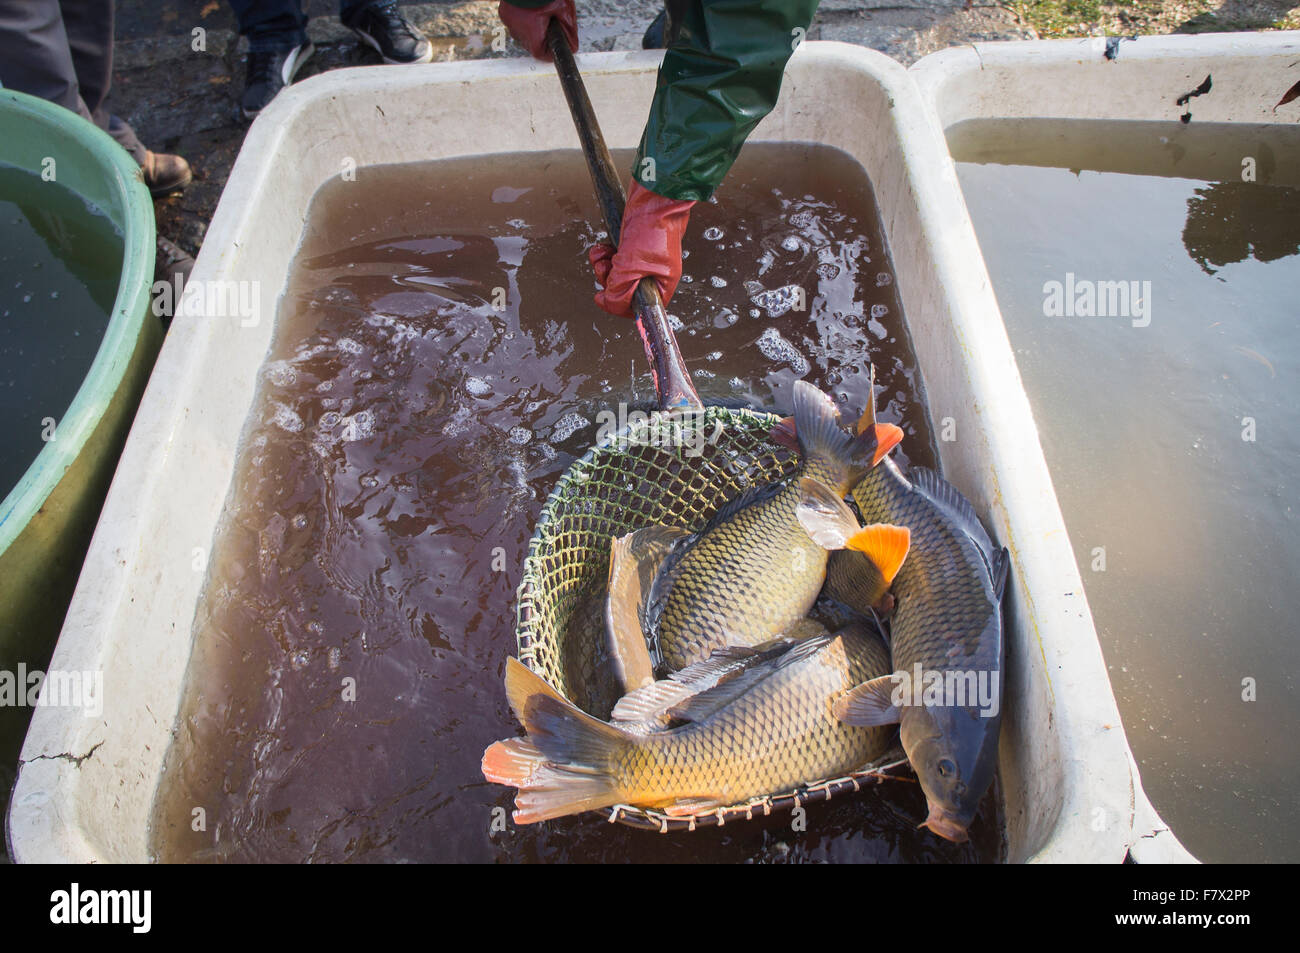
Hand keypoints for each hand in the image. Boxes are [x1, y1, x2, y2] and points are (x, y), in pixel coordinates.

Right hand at [498, 1, 577, 61]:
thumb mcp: (564, 11)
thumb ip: (569, 32)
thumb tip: (573, 47)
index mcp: (531, 33)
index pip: (541, 54)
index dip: (550, 52)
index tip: (557, 47)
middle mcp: (517, 31)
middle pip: (532, 44)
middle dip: (542, 39)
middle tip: (552, 26)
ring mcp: (509, 22)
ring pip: (523, 33)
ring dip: (532, 29)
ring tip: (542, 14)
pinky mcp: (504, 14)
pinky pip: (516, 22)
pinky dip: (523, 19)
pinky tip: (531, 9)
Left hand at [588, 181, 695, 317]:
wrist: (653, 196)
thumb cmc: (652, 229)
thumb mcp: (632, 268)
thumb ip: (619, 292)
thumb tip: (609, 303)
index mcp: (660, 285)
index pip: (636, 308)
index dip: (617, 304)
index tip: (602, 296)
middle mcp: (652, 274)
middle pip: (622, 290)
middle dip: (607, 279)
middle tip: (606, 268)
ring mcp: (642, 259)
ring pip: (615, 273)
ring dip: (603, 265)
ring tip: (603, 254)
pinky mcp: (632, 246)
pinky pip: (613, 257)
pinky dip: (604, 253)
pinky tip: (603, 246)